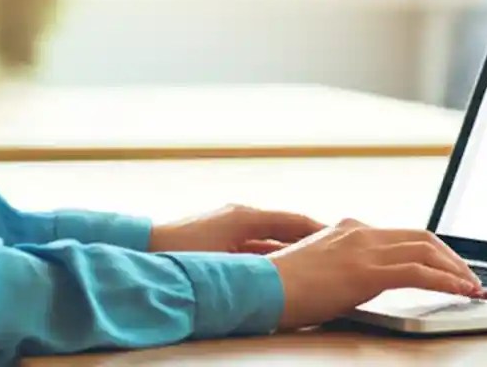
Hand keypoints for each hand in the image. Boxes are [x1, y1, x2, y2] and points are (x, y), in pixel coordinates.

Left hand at [148, 204, 325, 253]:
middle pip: (284, 229)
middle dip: (309, 240)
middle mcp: (239, 216)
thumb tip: (293, 261)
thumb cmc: (182, 251)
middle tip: (334, 252)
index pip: (294, 221)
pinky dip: (268, 255)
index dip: (319, 230)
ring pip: (269, 239)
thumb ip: (264, 260)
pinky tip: (277, 271)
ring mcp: (227, 225)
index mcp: (245, 216)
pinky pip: (252, 245)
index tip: (342, 239)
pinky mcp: (217, 236)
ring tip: (313, 263)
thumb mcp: (230, 257)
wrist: (143, 250)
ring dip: (288, 249)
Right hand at [269, 218, 481, 329]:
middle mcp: (359, 231)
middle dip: (450, 257)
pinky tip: (460, 291)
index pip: (400, 235)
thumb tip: (352, 282)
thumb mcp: (316, 268)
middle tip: (467, 276)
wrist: (260, 287)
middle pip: (420, 237)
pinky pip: (419, 273)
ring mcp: (364, 248)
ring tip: (472, 286)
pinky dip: (446, 281)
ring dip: (455, 269)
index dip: (428, 250)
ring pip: (426, 250)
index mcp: (347, 229)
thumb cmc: (279, 286)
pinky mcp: (367, 271)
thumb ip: (340, 267)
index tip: (444, 266)